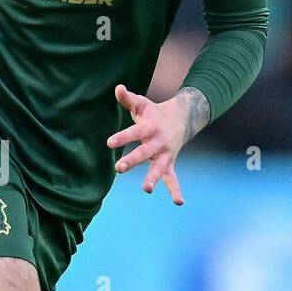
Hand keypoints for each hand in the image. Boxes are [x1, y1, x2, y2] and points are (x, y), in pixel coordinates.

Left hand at [107, 84, 208, 205]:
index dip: (122, 137)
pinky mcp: (169, 163)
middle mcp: (158, 142)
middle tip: (118, 168)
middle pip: (144, 152)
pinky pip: (173, 179)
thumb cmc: (154, 112)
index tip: (109, 143)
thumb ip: (128, 98)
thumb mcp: (142, 104)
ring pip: (159, 168)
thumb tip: (118, 88)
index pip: (135, 132)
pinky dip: (176, 190)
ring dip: (153, 178)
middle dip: (132, 160)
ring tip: (147, 189)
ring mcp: (165, 154)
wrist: (182, 118)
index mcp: (150, 127)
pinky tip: (178, 202)